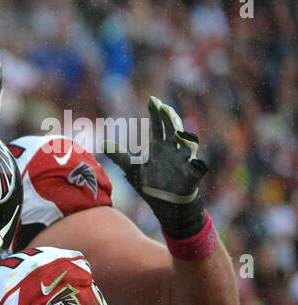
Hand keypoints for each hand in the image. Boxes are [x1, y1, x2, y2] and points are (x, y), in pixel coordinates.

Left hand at [108, 96, 207, 239]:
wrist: (166, 204)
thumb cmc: (151, 184)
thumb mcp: (132, 169)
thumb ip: (119, 156)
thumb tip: (104, 142)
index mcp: (160, 146)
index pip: (159, 125)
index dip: (157, 112)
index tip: (153, 99)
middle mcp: (173, 150)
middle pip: (174, 129)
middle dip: (170, 119)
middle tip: (164, 108)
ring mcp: (184, 161)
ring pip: (189, 145)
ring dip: (186, 138)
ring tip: (178, 133)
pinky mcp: (192, 176)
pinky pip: (199, 168)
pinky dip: (199, 165)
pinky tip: (196, 162)